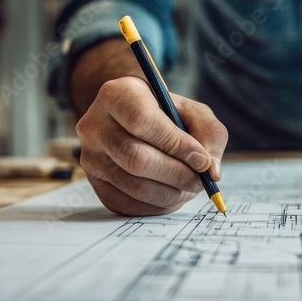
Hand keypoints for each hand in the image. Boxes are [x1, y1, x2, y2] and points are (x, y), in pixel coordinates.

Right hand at [75, 76, 227, 215]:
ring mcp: (91, 157)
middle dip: (178, 174)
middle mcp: (94, 126)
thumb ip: (210, 134)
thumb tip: (210, 170)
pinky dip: (158, 205)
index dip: (177, 145)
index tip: (201, 159)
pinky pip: (129, 205)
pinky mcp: (96, 185)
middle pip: (136, 158)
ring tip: (189, 186)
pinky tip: (171, 193)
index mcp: (116, 95)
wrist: (134, 124)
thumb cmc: (167, 116)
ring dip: (172, 193)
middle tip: (200, 180)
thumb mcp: (193, 112)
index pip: (142, 121)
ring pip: (135, 186)